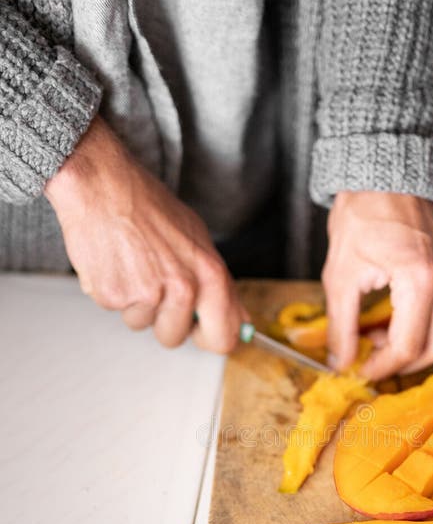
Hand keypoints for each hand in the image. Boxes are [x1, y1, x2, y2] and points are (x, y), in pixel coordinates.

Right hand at [45, 116, 247, 350]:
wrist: (103, 185)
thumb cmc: (149, 206)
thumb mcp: (198, 240)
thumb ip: (220, 286)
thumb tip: (239, 322)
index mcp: (210, 274)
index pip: (224, 337)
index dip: (210, 338)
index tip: (200, 330)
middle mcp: (182, 287)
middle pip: (175, 338)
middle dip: (164, 322)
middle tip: (156, 289)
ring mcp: (147, 294)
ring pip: (142, 325)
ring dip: (135, 304)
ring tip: (133, 266)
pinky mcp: (114, 295)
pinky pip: (115, 310)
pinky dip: (113, 291)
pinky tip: (115, 262)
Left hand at [323, 191, 432, 379]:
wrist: (383, 175)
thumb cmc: (362, 214)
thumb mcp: (340, 275)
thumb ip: (341, 326)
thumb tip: (342, 361)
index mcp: (419, 279)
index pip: (408, 346)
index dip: (383, 367)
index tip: (363, 370)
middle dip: (406, 364)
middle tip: (376, 360)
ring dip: (420, 346)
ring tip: (385, 334)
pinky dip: (432, 326)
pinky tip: (402, 317)